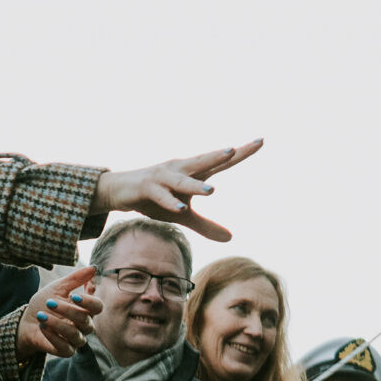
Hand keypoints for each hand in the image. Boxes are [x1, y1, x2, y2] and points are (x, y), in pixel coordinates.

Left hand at [15, 267, 99, 360]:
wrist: (27, 321)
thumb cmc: (45, 304)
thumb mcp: (57, 288)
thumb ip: (75, 279)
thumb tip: (93, 268)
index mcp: (85, 309)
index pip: (97, 307)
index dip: (88, 302)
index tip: (74, 296)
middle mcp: (84, 325)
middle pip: (85, 321)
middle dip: (67, 311)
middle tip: (49, 302)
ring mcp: (76, 339)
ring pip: (75, 335)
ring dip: (57, 324)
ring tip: (41, 315)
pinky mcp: (66, 351)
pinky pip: (65, 347)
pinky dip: (53, 337)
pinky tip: (43, 327)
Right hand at [94, 140, 262, 242]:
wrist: (119, 191)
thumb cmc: (154, 198)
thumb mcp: (184, 215)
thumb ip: (206, 226)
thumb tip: (231, 239)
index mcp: (193, 173)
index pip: (221, 163)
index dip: (240, 153)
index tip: (260, 141)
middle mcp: (180, 169)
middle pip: (205, 161)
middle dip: (220, 156)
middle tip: (235, 150)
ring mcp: (163, 177)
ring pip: (183, 180)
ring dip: (196, 185)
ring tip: (212, 190)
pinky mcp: (147, 187)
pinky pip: (161, 196)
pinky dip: (171, 201)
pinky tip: (181, 207)